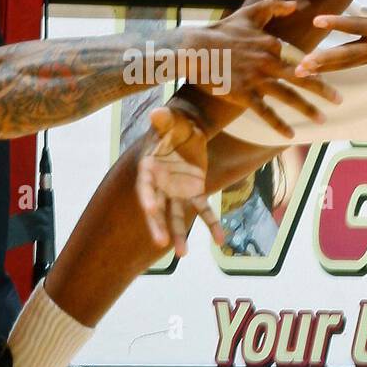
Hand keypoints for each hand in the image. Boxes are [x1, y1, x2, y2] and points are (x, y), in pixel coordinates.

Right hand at [137, 107, 220, 255]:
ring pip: (176, 216)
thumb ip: (165, 120)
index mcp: (149, 168)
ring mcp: (176, 191)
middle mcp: (160, 184)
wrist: (190, 129)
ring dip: (179, 234)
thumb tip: (157, 112)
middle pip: (157, 208)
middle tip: (162, 243)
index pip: (146, 186)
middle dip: (158, 225)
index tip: (150, 210)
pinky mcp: (193, 193)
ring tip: (183, 254)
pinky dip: (211, 224)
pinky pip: (202, 211)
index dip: (147, 197)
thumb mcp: (172, 120)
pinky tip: (220, 240)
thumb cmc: (176, 123)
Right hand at [196, 0, 341, 137]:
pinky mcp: (243, 94)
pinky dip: (279, 124)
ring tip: (322, 119)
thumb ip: (273, 7)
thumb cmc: (220, 32)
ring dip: (307, 108)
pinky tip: (291, 134)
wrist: (194, 49)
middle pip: (301, 78)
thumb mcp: (248, 14)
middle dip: (322, 90)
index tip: (327, 76)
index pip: (299, 57)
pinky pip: (265, 112)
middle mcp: (268, 62)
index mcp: (271, 44)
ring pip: (288, 96)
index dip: (315, 67)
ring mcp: (257, 79)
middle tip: (339, 101)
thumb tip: (295, 5)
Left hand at [295, 0, 366, 75]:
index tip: (316, 20)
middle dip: (324, 60)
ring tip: (300, 73)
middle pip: (349, 55)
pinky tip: (315, 71)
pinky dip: (334, 69)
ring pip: (348, 64)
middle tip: (301, 64)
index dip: (338, 23)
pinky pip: (352, 65)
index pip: (359, 26)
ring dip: (324, 69)